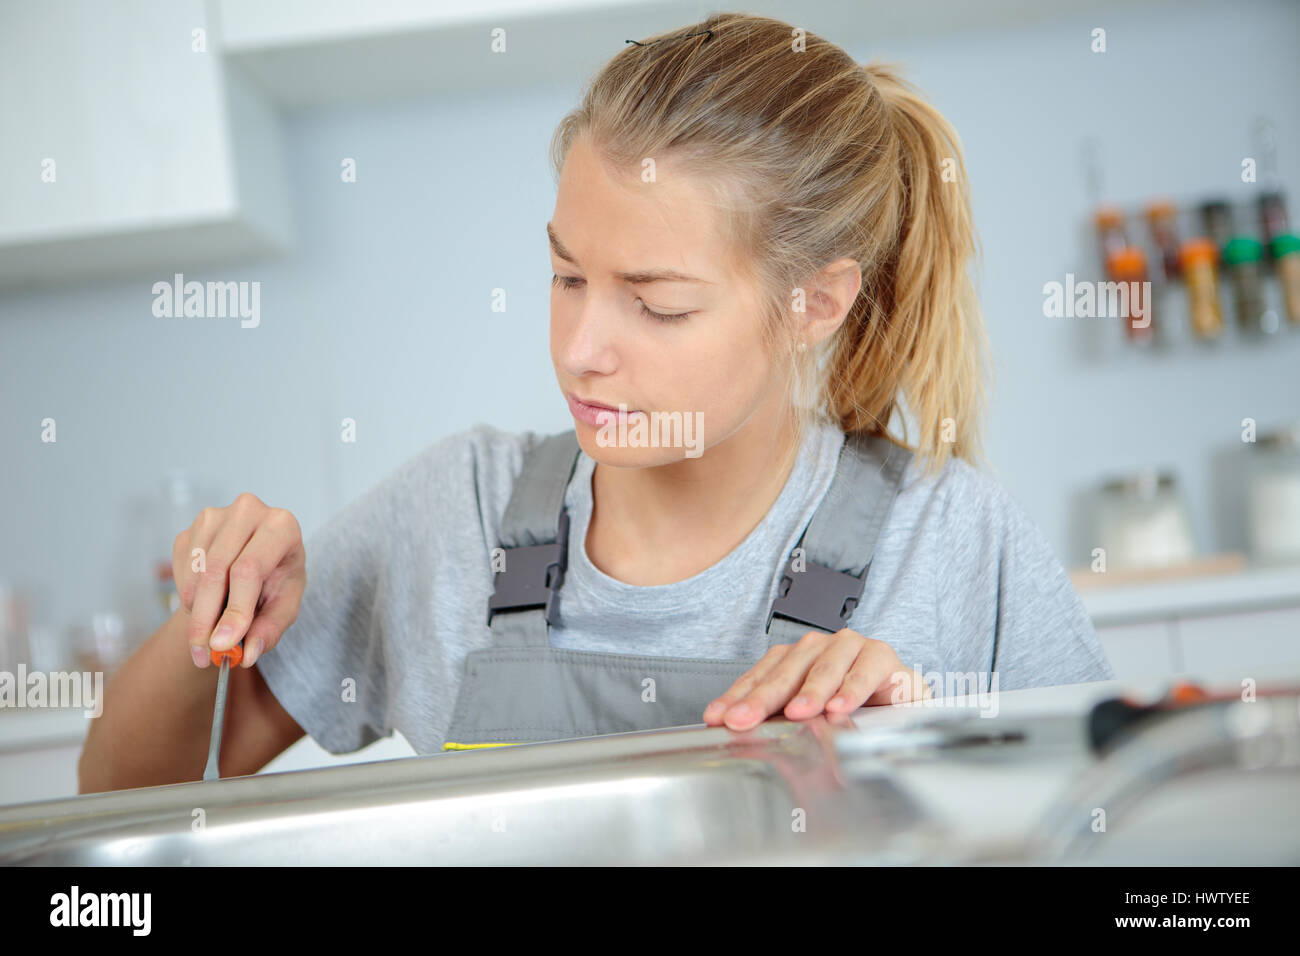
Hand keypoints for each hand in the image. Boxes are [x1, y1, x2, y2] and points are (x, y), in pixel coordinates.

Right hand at [173, 492, 305, 669]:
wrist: (257, 562)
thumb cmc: (277, 582)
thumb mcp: (284, 607)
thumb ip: (269, 630)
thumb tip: (246, 654)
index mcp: (282, 525)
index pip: (249, 569)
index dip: (235, 610)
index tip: (222, 645)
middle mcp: (248, 510)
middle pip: (216, 570)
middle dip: (206, 618)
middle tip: (203, 654)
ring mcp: (216, 515)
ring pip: (194, 572)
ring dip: (195, 610)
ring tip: (208, 633)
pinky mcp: (192, 527)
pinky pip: (181, 569)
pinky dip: (188, 595)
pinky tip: (205, 603)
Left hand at [702, 629, 931, 730]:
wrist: (904, 709)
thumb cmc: (852, 713)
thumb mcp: (810, 721)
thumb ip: (781, 725)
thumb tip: (743, 738)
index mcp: (796, 658)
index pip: (761, 675)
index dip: (738, 696)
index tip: (717, 717)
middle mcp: (820, 647)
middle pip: (786, 670)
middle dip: (763, 696)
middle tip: (743, 718)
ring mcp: (851, 647)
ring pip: (825, 666)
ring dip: (810, 691)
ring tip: (796, 713)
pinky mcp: (882, 657)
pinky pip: (865, 672)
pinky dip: (852, 690)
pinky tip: (839, 707)